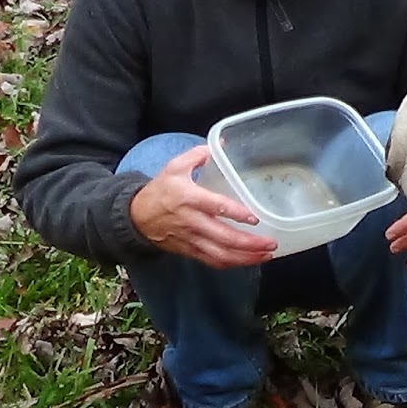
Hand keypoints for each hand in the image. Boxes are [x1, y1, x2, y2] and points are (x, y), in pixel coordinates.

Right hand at [128, 145, 276, 267]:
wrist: (135, 218)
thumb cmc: (159, 191)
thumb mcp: (174, 167)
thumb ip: (197, 155)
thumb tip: (222, 143)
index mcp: (189, 198)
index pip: (216, 207)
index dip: (236, 214)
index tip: (255, 218)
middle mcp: (192, 222)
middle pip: (223, 237)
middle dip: (249, 243)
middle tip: (271, 242)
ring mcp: (191, 239)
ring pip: (220, 254)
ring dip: (245, 257)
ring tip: (266, 254)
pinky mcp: (190, 251)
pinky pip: (213, 261)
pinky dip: (232, 264)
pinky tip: (249, 260)